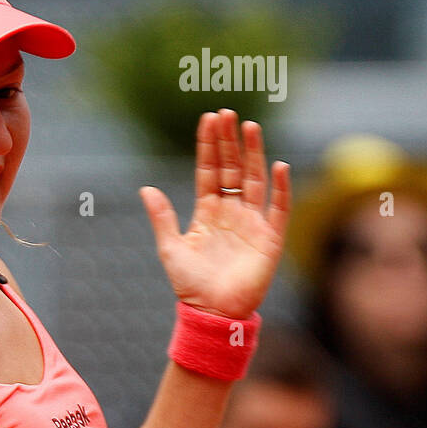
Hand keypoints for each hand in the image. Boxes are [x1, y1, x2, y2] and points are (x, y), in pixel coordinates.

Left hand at [139, 109, 290, 320]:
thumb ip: (162, 218)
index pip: (209, 170)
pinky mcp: (270, 238)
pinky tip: (278, 166)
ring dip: (253, 154)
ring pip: (255, 180)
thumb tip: (145, 189)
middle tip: (228, 113)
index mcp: (207, 211)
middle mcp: (231, 212)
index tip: (209, 119)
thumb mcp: (171, 249)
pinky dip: (280, 188)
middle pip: (232, 168)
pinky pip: (278, 208)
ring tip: (250, 127)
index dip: (209, 146)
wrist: (213, 314)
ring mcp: (252, 222)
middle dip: (230, 142)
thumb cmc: (190, 286)